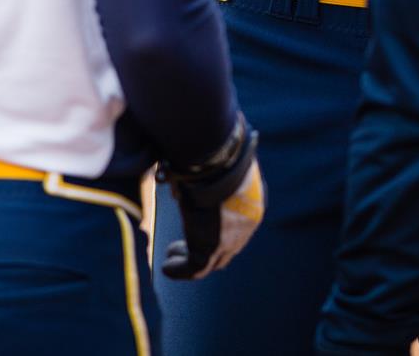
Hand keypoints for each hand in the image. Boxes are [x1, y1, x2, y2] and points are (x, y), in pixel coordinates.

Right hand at [160, 116, 265, 279]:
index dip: (218, 230)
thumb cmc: (215, 151)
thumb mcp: (215, 164)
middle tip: (182, 246)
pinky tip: (167, 266)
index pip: (238, 224)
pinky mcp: (212, 246)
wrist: (218, 156)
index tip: (197, 226)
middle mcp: (247, 223)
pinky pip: (195, 268)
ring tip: (171, 255)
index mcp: (251, 202)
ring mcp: (232, 237)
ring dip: (189, 260)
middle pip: (228, 247)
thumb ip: (206, 173)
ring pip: (211, 260)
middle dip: (205, 249)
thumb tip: (187, 172)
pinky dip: (180, 269)